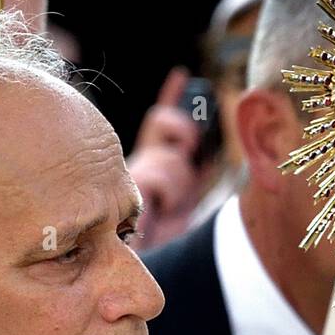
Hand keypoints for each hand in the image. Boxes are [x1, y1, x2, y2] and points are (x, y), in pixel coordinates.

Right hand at [128, 68, 205, 249]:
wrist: (147, 259)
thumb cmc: (166, 229)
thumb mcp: (187, 192)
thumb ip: (193, 168)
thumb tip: (206, 150)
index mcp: (153, 158)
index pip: (161, 120)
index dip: (171, 96)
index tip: (182, 75)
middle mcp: (140, 159)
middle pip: (161, 122)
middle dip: (183, 132)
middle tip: (189, 155)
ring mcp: (133, 172)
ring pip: (168, 154)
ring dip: (180, 181)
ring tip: (172, 204)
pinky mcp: (129, 188)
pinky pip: (157, 176)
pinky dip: (169, 192)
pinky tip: (163, 205)